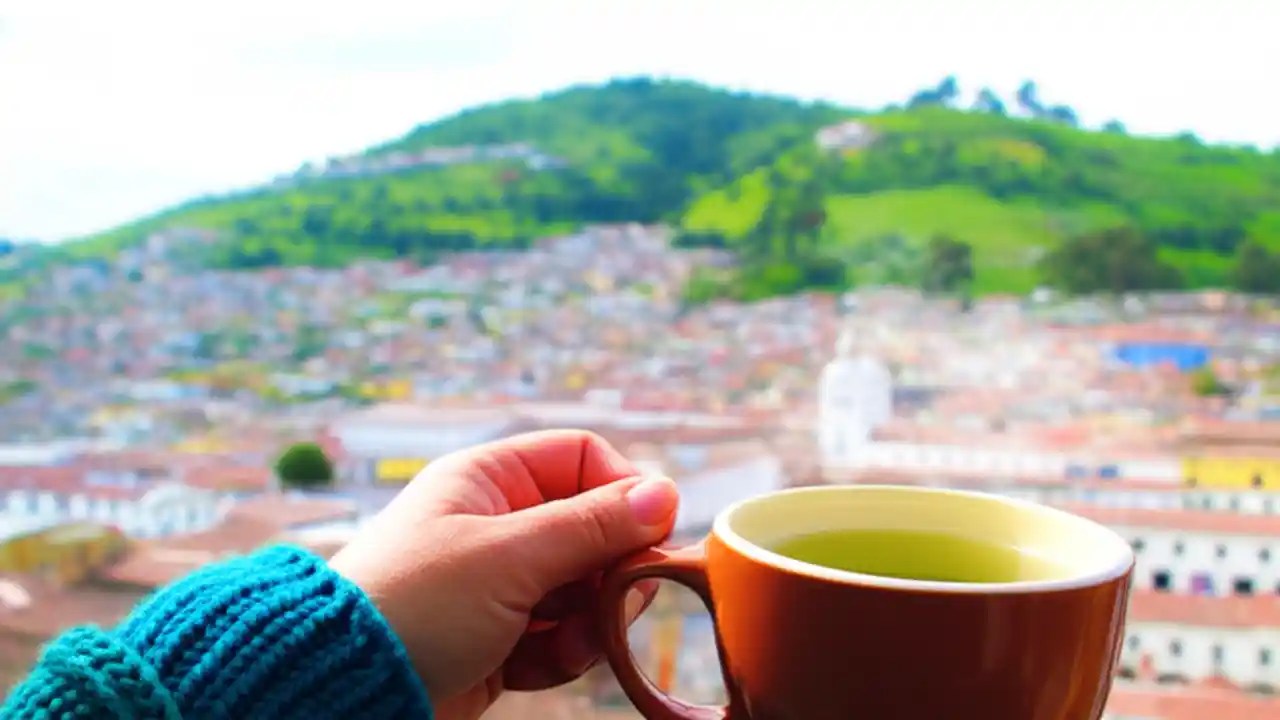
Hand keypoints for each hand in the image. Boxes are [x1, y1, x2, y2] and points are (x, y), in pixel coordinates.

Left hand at [328, 430, 679, 719]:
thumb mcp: (509, 556)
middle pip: (592, 529)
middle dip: (611, 570)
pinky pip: (558, 635)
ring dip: (590, 619)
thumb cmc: (414, 605)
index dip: (624, 491)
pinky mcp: (497, 638)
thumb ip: (592, 526)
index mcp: (490, 479)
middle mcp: (496, 523)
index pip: (582, 459)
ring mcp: (497, 583)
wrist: (341, 690)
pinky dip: (563, 653)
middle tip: (619, 602)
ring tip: (569, 643)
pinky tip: (540, 665)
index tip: (652, 536)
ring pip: (582, 588)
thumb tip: (667, 493)